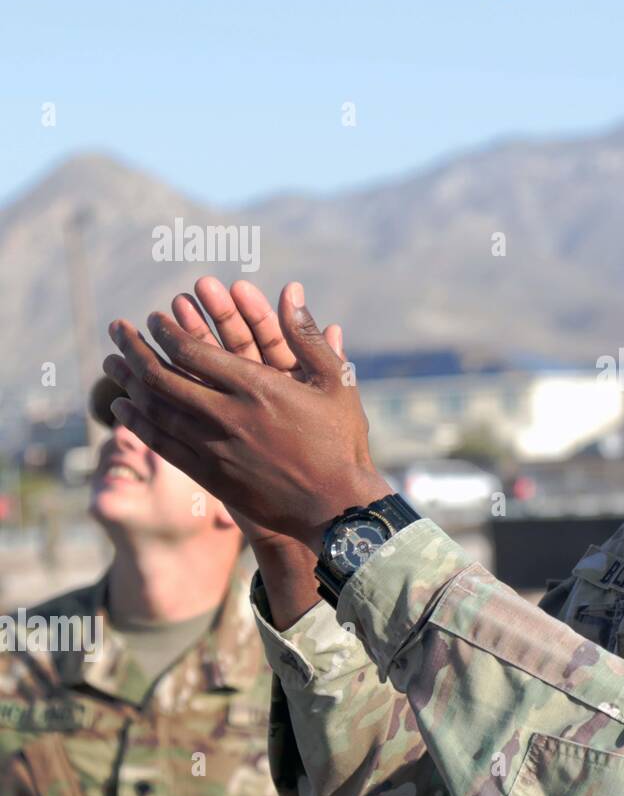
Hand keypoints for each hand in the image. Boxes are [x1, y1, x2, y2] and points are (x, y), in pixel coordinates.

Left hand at [104, 280, 391, 550]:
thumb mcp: (335, 381)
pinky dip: (138, 424)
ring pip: (156, 411)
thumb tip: (292, 291)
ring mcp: (215, 449)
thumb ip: (307, 336)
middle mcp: (229, 416)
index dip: (167, 331)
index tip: (155, 318)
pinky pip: (163, 445)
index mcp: (258, 387)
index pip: (193, 351)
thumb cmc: (340, 439)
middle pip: (162, 377)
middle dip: (134, 350)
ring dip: (128, 383)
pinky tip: (123, 408)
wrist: (335, 505)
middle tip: (119, 331)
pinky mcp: (210, 476)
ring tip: (112, 363)